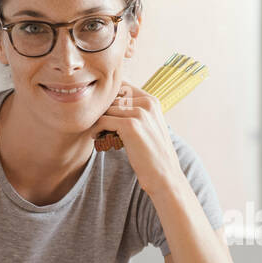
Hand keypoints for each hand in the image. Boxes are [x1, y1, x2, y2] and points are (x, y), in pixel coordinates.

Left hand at [88, 81, 182, 195]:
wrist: (164, 176)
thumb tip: (108, 101)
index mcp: (152, 101)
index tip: (104, 114)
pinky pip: (102, 121)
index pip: (121, 86)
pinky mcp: (130, 125)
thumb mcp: (149, 127)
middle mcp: (147, 103)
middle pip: (111, 99)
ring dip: (98, 122)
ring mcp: (140, 113)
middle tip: (100, 129)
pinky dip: (96, 130)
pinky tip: (98, 138)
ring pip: (105, 109)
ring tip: (100, 134)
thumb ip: (134, 111)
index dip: (108, 99)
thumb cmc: (152, 154)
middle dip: (102, 112)